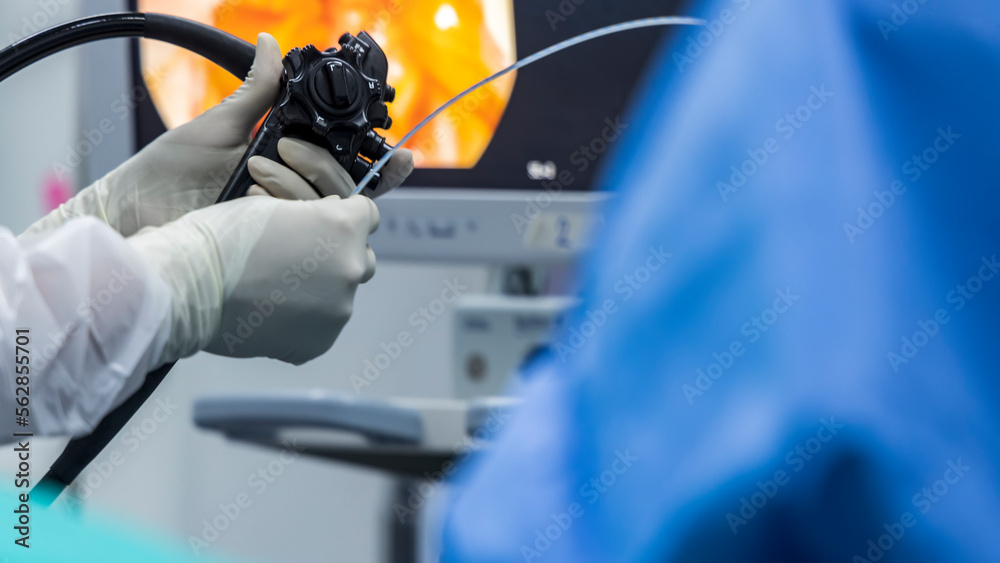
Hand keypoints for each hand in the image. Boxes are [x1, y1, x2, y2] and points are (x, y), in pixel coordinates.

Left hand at [21, 33, 413, 239]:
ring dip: (295, 190)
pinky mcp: (274, 253)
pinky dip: (288, 218)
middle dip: (323, 168)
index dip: (382, 168)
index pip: (347, 170)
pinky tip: (256, 208)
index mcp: (288, 167)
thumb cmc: (167, 173)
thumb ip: (257, 92)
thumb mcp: (218, 125)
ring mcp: (284, 229)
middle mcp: (293, 201)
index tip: (404, 158)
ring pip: (329, 215)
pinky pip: (305, 239)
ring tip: (252, 177)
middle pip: (347, 193)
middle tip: (281, 152)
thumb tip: (273, 46)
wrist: (134, 214)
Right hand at [130, 193, 379, 365]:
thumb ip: (311, 216)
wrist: (186, 285)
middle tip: (298, 256)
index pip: (366, 215)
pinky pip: (322, 325)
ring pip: (341, 294)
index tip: (323, 222)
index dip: (343, 216)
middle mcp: (350, 267)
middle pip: (359, 258)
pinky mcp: (319, 341)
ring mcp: (338, 309)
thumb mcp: (272, 205)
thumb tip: (327, 226)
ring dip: (321, 289)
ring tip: (277, 287)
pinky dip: (304, 319)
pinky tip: (271, 310)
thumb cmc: (220, 238)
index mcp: (342, 226)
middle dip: (337, 255)